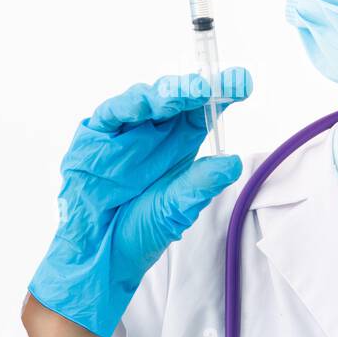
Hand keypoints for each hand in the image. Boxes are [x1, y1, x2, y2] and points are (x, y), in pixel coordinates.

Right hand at [28, 67, 252, 336]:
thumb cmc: (141, 230)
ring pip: (146, 100)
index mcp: (180, 143)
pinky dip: (129, 105)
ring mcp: (125, 132)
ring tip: (181, 96)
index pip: (204, 111)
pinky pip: (112, 113)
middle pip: (177, 99)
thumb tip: (234, 163)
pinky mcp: (95, 136)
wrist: (100, 253)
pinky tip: (146, 105)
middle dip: (194, 89)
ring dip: (164, 93)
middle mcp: (155, 132)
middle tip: (208, 88)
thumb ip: (201, 183)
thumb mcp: (177, 207)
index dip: (223, 93)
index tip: (242, 83)